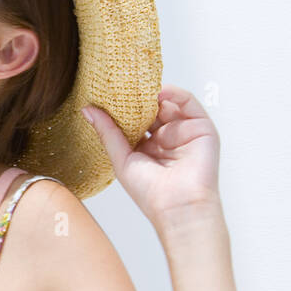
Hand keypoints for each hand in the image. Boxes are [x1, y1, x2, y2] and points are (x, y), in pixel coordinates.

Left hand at [81, 83, 220, 228]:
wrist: (179, 206)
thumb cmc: (151, 193)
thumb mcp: (122, 159)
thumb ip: (108, 132)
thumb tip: (88, 110)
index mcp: (148, 147)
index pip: (135, 120)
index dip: (122, 108)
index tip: (106, 94)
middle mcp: (167, 138)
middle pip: (152, 109)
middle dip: (137, 98)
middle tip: (121, 84)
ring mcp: (184, 132)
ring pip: (169, 103)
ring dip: (153, 94)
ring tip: (138, 87)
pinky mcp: (202, 128)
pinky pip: (188, 103)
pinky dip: (174, 93)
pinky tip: (158, 92)